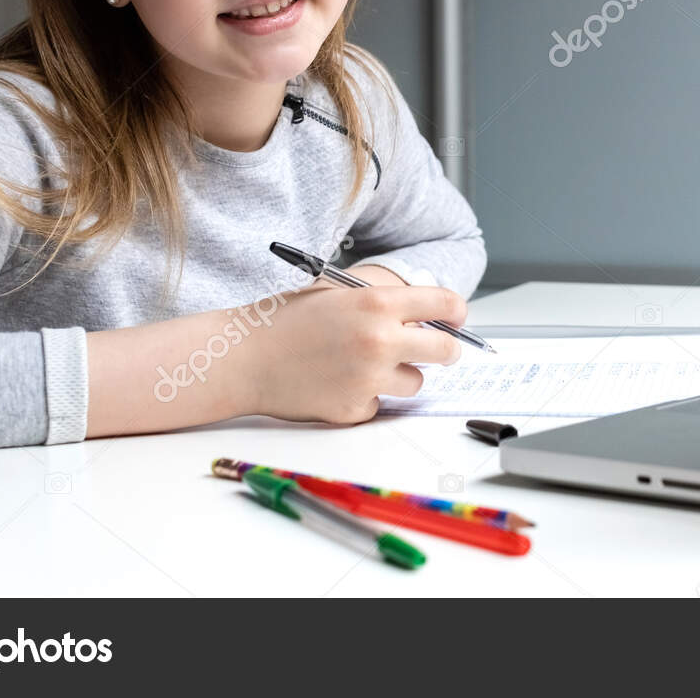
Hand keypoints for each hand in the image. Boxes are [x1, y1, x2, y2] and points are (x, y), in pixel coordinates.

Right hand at [245, 283, 467, 423]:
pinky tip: (337, 384)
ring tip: (365, 365)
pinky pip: (379, 405)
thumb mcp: (337, 291)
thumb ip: (382, 299)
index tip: (455, 319)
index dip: (455, 313)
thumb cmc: (285, 320)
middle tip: (434, 349)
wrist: (244, 358)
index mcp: (377, 303)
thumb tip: (424, 309)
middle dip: (444, 350)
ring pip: (415, 383)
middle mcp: (379, 340)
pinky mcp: (354, 409)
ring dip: (400, 376)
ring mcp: (368, 379)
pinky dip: (366, 398)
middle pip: (446, 351)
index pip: (445, 304)